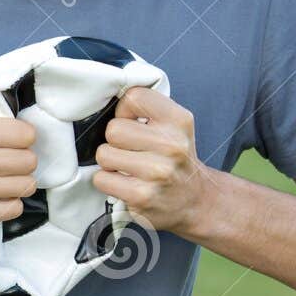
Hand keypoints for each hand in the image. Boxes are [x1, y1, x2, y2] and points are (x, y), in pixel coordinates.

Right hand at [0, 102, 38, 234]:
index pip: (27, 134)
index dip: (23, 138)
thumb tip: (26, 111)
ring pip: (26, 186)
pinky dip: (8, 204)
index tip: (13, 143)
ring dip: (17, 183)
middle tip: (8, 164)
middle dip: (22, 162)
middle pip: (30, 161)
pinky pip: (13, 209)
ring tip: (2, 180)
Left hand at [93, 87, 212, 235]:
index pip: (134, 97)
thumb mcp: (173, 125)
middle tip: (131, 150)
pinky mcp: (142, 196)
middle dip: (115, 140)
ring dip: (110, 162)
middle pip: (113, 129)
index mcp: (179, 120)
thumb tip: (107, 96)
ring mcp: (157, 172)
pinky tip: (125, 183)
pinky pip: (101, 179)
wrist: (194, 199)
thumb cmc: (173, 157)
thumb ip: (146, 107)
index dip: (124, 110)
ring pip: (104, 154)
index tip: (133, 122)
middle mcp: (172, 145)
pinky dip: (107, 182)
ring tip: (128, 167)